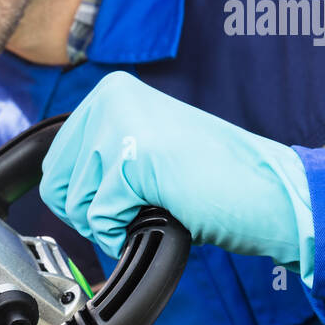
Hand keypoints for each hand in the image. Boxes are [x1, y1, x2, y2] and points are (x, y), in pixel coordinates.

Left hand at [39, 72, 313, 280]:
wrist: (269, 191)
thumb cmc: (213, 178)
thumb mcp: (145, 145)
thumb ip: (100, 152)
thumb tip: (55, 182)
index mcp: (111, 92)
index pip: (55, 162)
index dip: (84, 196)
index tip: (124, 195)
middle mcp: (110, 99)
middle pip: (57, 183)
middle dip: (92, 211)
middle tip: (140, 205)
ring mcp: (121, 125)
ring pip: (76, 203)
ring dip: (113, 221)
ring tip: (157, 202)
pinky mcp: (134, 158)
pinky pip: (100, 218)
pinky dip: (125, 232)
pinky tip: (161, 213)